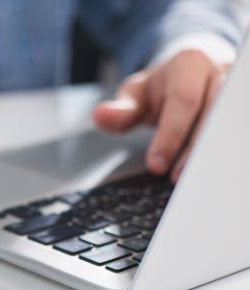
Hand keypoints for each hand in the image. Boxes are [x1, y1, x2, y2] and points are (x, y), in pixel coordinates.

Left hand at [92, 49, 229, 181]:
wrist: (191, 70)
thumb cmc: (162, 87)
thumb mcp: (135, 94)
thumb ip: (120, 110)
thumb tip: (100, 116)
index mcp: (190, 63)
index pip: (184, 102)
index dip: (170, 136)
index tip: (156, 165)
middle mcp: (220, 72)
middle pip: (215, 114)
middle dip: (195, 151)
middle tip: (177, 180)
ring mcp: (238, 90)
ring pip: (231, 124)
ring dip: (214, 155)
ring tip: (196, 181)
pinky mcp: (242, 106)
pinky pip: (236, 133)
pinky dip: (224, 152)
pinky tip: (214, 172)